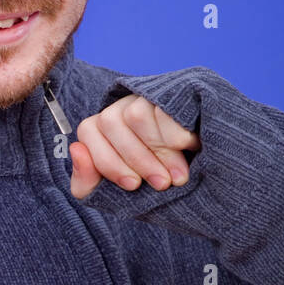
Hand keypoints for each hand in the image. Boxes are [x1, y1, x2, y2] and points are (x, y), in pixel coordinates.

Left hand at [68, 94, 200, 200]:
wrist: (208, 178)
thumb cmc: (154, 183)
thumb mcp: (116, 194)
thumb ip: (86, 182)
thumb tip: (76, 149)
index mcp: (101, 128)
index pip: (88, 131)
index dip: (109, 162)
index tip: (134, 186)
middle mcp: (120, 106)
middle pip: (112, 122)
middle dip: (138, 161)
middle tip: (163, 184)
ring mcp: (147, 95)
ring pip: (137, 115)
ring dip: (160, 152)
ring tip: (178, 175)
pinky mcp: (175, 90)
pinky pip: (164, 111)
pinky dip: (176, 136)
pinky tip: (191, 149)